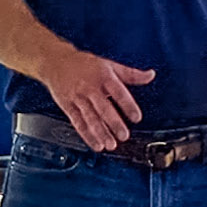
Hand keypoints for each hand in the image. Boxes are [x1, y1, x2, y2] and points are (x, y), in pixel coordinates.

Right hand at [36, 46, 152, 150]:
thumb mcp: (109, 65)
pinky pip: (78, 122)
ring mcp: (78, 98)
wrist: (56, 62)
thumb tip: (150, 75)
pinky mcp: (68, 106)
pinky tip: (96, 144)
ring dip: (100, 132)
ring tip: (110, 144)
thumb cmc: (84, 64)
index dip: (128, 105)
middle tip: (123, 135)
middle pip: (103, 108)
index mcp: (103, 76)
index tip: (136, 117)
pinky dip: (87, 135)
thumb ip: (131, 74)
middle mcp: (90, 88)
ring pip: (90, 117)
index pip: (118, 92)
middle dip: (114, 123)